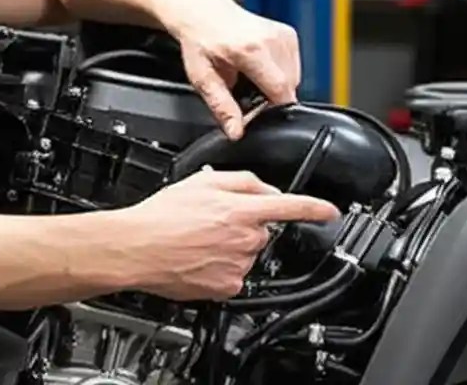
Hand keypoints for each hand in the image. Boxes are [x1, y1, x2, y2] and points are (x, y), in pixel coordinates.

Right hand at [119, 169, 339, 301]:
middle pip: (262, 231)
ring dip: (231, 247)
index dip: (315, 208)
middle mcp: (244, 238)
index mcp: (241, 209)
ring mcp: (237, 264)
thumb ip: (240, 181)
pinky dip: (221, 268)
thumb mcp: (200, 181)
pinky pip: (235, 275)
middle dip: (245, 226)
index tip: (330, 211)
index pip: (291, 206)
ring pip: (247, 253)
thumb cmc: (160, 216)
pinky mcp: (227, 286)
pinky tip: (199, 259)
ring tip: (198, 241)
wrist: (137, 248)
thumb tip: (263, 189)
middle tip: (211, 223)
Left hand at [173, 0, 301, 139]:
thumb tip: (235, 131)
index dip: (274, 109)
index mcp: (251, 50)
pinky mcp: (288, 34)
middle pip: (289, 86)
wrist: (203, 14)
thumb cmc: (201, 42)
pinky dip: (281, 72)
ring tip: (251, 77)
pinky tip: (260, 67)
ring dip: (277, 85)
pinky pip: (294, 65)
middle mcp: (271, 40)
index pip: (281, 90)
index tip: (259, 113)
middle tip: (247, 93)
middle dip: (272, 98)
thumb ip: (222, 107)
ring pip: (294, 77)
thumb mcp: (203, 79)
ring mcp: (282, 35)